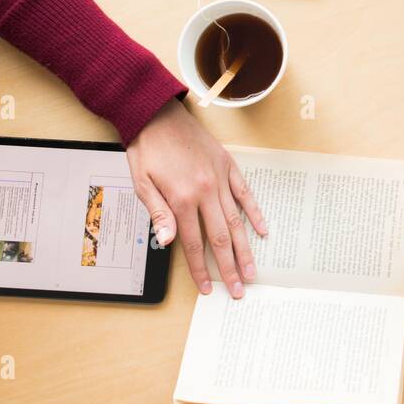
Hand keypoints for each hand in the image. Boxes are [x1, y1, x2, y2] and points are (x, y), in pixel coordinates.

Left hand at [125, 100, 265, 297]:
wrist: (157, 113)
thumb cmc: (147, 149)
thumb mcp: (141, 183)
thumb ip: (157, 214)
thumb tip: (167, 242)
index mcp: (181, 198)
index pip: (194, 244)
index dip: (201, 269)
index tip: (208, 288)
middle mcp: (205, 191)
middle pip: (220, 238)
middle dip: (230, 268)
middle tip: (239, 290)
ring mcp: (219, 178)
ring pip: (236, 220)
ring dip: (245, 249)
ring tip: (252, 270)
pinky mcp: (228, 166)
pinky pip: (245, 193)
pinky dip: (255, 213)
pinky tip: (262, 231)